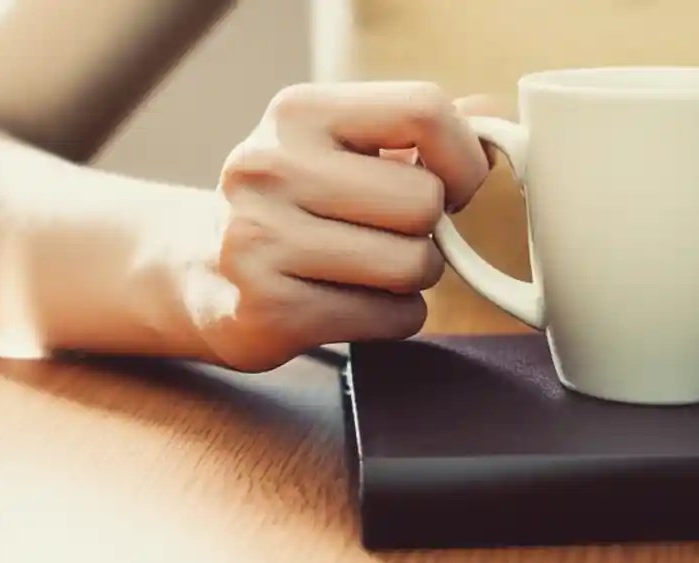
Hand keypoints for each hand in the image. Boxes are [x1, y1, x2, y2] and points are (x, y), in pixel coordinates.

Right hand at [187, 82, 490, 370]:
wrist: (200, 268)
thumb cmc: (298, 203)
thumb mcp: (346, 148)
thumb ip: (422, 131)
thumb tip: (498, 118)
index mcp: (299, 113)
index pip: (424, 109)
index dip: (463, 157)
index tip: (455, 186)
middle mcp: (269, 167)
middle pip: (424, 201)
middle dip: (431, 230)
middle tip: (393, 236)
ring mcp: (260, 240)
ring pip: (413, 265)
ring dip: (414, 279)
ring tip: (369, 269)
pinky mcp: (268, 310)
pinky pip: (392, 317)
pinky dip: (393, 317)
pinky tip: (350, 302)